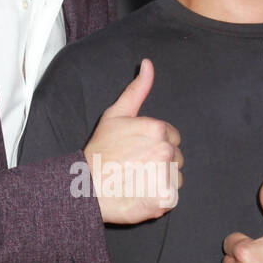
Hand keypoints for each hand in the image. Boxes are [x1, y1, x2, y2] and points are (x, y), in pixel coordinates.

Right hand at [84, 58, 182, 223]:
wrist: (85, 187)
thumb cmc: (99, 151)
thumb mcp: (115, 114)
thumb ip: (137, 90)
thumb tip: (148, 64)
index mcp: (158, 129)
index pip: (172, 138)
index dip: (155, 145)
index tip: (137, 152)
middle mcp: (165, 150)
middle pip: (177, 158)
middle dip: (161, 163)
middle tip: (135, 168)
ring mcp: (166, 175)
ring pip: (176, 178)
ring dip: (162, 181)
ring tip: (137, 181)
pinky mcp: (165, 197)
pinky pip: (172, 197)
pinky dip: (159, 198)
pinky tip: (141, 194)